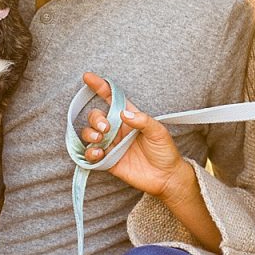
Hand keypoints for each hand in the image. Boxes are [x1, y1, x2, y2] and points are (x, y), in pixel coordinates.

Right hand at [76, 71, 188, 198]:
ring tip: (100, 139)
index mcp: (129, 117)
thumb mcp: (158, 132)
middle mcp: (117, 129)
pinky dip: (89, 152)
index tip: (88, 77)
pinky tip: (98, 153)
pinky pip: (90, 155)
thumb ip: (143, 121)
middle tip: (106, 127)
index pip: (111, 98)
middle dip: (96, 118)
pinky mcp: (107, 161)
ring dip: (90, 133)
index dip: (99, 87)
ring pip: (89, 133)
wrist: (166, 177)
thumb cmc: (165, 151)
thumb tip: (123, 113)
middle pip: (96, 116)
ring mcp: (111, 145)